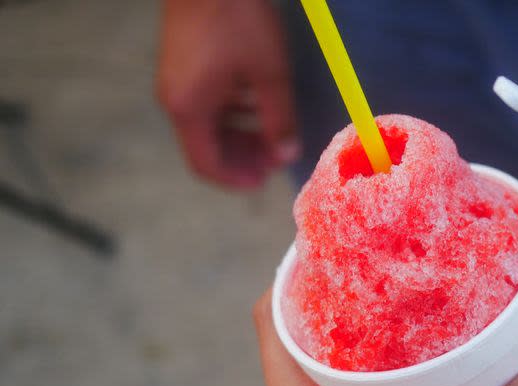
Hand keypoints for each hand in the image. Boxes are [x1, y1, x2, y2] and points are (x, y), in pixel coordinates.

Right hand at [157, 0, 299, 188]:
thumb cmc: (239, 21)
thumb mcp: (269, 73)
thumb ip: (279, 119)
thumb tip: (287, 155)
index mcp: (190, 110)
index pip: (207, 165)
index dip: (236, 179)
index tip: (265, 180)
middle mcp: (175, 101)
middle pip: (206, 148)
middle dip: (241, 158)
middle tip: (274, 159)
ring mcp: (176, 81)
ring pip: (207, 125)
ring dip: (239, 135)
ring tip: (272, 135)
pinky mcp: (182, 65)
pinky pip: (205, 102)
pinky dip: (231, 112)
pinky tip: (257, 105)